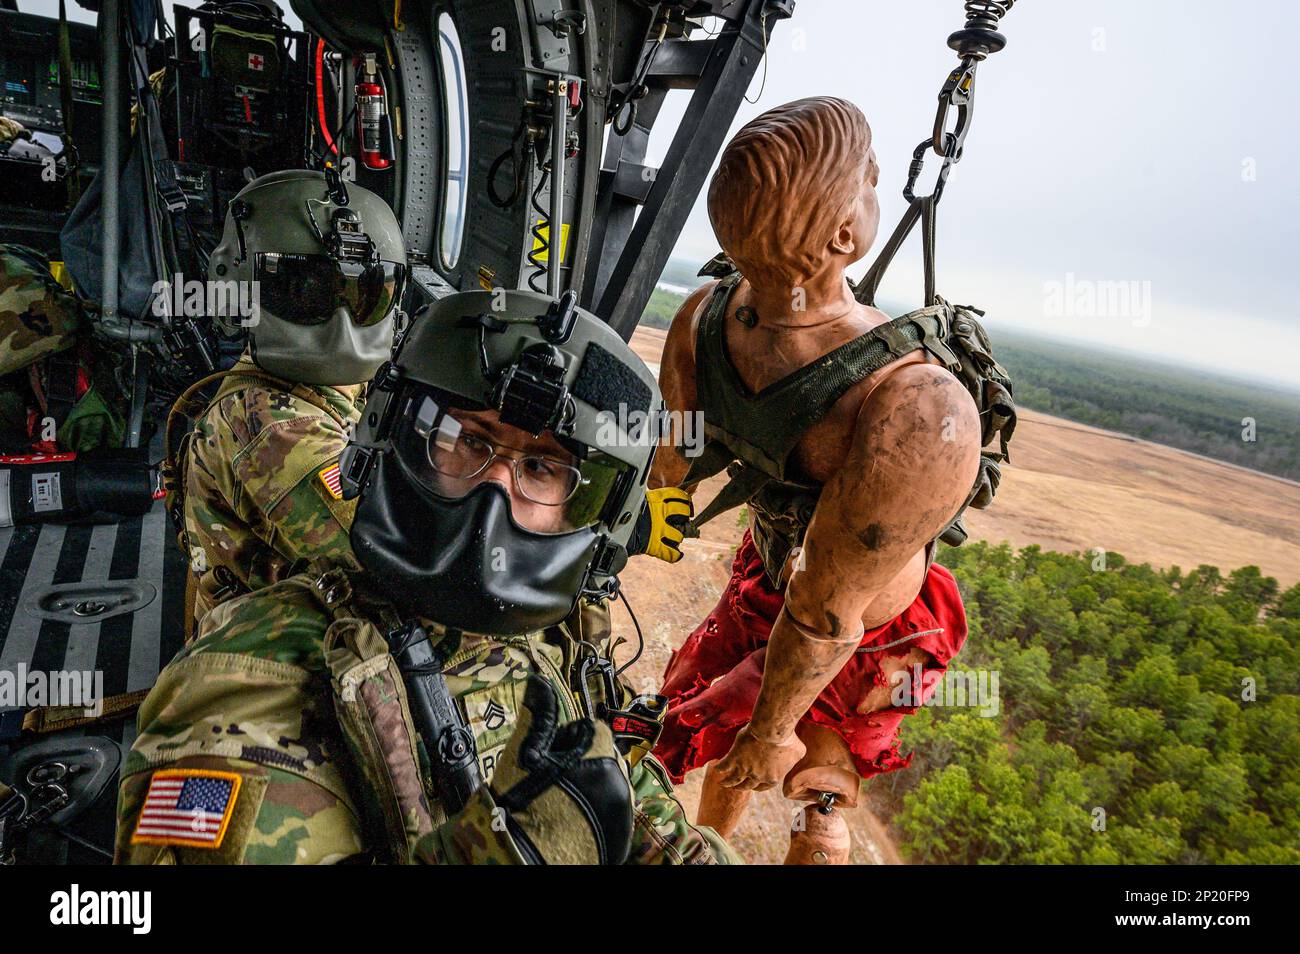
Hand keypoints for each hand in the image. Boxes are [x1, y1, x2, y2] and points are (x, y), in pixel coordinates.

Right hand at [490, 676, 633, 864]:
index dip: (570, 736)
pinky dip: (594, 814)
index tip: (551, 752)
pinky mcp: (619, 840)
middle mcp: (620, 784)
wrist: (523, 862)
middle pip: (603, 758)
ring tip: (558, 803)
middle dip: (582, 762)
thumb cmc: (522, 808)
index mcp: (600, 757)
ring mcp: (622, 815)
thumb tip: (539, 681)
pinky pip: (610, 816)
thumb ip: (538, 715)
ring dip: (590, 788)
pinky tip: (569, 822)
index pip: (595, 729)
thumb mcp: (524, 753)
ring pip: (608, 787)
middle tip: (552, 779)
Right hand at [629, 487, 693, 562]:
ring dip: (679, 537)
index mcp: (656, 498)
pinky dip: (675, 555)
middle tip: (684, 521)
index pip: (679, 495)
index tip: (686, 504)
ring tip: (675, 537)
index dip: (685, 501)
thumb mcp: (640, 500)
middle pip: (684, 512)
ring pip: (679, 535)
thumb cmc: (623, 511)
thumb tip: (664, 498)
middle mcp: (659, 513)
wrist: (609, 525)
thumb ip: (653, 500)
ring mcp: (658, 529)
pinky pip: (671, 553)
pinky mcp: (653, 545)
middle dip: (686, 518)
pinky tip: (678, 554)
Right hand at [713, 725, 805, 791]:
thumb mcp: (798, 752)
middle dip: (740, 787)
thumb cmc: (788, 739)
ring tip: (723, 782)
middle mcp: (758, 777)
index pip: (763, 787)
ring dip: (728, 782)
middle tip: (735, 786)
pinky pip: (724, 766)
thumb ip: (793, 759)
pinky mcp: (734, 758)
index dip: (757, 786)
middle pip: (746, 786)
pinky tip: (716, 768)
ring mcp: (745, 769)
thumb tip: (795, 757)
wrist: (773, 730)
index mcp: (773, 778)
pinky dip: (719, 768)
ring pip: (733, 780)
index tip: (752, 785)